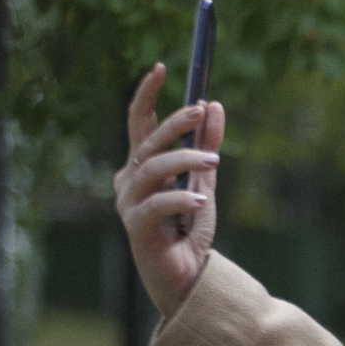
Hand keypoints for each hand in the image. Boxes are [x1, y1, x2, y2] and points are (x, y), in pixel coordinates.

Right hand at [113, 62, 224, 319]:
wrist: (188, 278)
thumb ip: (207, 147)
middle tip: (201, 110)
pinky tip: (201, 202)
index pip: (138, 122)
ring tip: (216, 161)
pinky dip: (180, 199)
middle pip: (147, 142)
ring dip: (186, 160)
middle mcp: (129, 181)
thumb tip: (214, 105)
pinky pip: (157, 205)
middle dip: (174, 122)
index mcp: (141, 167)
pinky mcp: (137, 228)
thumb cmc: (189, 232)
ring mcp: (130, 204)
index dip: (146, 94)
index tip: (160, 67)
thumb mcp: (205, 184)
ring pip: (153, 169)